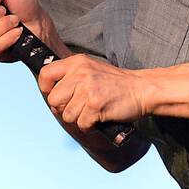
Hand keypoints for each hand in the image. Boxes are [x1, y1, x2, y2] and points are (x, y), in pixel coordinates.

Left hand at [37, 54, 151, 130]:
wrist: (142, 89)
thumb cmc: (116, 83)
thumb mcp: (91, 69)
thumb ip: (72, 76)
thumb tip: (50, 92)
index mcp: (77, 62)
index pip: (46, 74)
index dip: (46, 88)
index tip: (55, 95)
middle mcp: (80, 74)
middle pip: (53, 100)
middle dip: (64, 108)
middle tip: (78, 107)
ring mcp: (88, 90)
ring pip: (66, 115)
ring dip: (78, 118)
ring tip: (91, 111)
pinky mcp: (95, 106)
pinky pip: (81, 124)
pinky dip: (89, 126)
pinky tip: (98, 118)